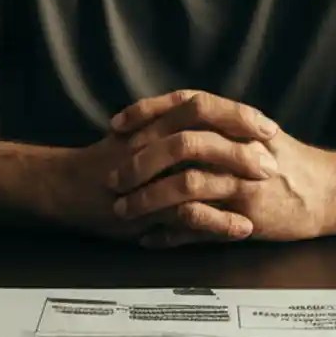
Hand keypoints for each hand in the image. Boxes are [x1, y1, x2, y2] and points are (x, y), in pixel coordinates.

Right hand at [41, 131, 255, 243]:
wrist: (63, 187)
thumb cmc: (103, 163)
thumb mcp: (138, 135)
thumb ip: (170, 128)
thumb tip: (210, 124)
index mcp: (153, 123)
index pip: (202, 107)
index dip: (237, 115)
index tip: (267, 126)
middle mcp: (151, 144)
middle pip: (204, 135)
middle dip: (242, 148)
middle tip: (273, 159)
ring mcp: (147, 178)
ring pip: (197, 174)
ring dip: (235, 183)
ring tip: (266, 193)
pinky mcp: (145, 209)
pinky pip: (185, 214)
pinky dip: (217, 222)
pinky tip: (242, 229)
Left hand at [110, 91, 335, 247]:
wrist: (329, 192)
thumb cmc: (288, 162)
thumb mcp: (254, 133)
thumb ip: (216, 126)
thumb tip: (168, 123)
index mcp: (238, 121)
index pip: (186, 103)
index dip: (147, 112)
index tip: (117, 126)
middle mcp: (240, 146)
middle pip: (180, 144)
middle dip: (140, 162)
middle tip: (114, 178)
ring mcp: (243, 181)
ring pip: (185, 185)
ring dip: (148, 199)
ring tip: (125, 210)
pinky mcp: (247, 214)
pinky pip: (201, 223)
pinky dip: (171, 233)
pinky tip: (150, 239)